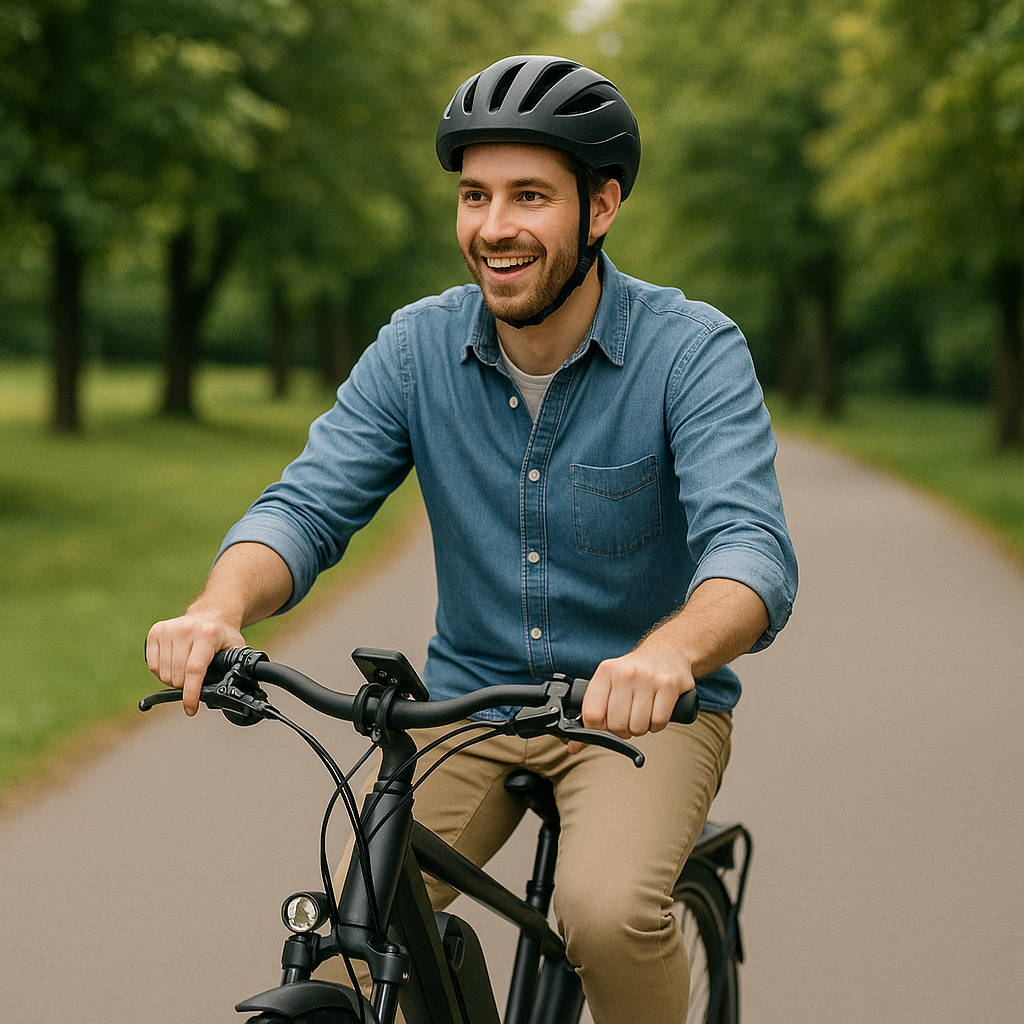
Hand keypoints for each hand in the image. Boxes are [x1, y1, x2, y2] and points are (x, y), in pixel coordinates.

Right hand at [145, 614, 244, 715]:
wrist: (211, 615)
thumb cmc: (223, 637)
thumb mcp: (236, 650)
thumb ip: (234, 670)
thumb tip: (229, 694)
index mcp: (208, 634)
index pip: (194, 669)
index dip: (191, 693)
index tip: (190, 709)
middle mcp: (186, 629)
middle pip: (177, 675)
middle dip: (185, 687)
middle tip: (194, 682)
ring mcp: (169, 629)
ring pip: (163, 673)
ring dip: (173, 680)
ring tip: (185, 673)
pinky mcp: (156, 631)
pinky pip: (152, 665)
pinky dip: (161, 673)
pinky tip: (173, 666)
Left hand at [567, 638, 694, 754]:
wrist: (667, 651)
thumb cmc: (635, 672)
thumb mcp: (609, 683)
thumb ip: (591, 713)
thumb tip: (574, 746)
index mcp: (605, 672)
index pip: (592, 714)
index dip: (597, 730)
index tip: (603, 728)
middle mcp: (625, 673)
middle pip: (616, 725)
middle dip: (621, 731)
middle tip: (626, 720)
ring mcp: (648, 678)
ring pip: (637, 727)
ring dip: (640, 729)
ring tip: (641, 715)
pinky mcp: (669, 685)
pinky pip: (658, 722)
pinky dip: (656, 725)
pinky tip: (655, 712)